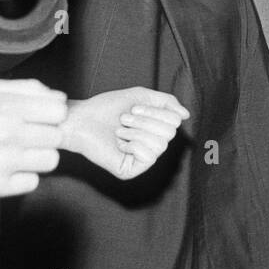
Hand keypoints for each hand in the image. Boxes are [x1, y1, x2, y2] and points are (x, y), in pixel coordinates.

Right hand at [0, 77, 66, 197]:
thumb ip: (29, 88)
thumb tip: (59, 98)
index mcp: (6, 107)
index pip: (58, 111)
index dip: (53, 113)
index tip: (43, 116)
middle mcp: (7, 134)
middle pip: (57, 136)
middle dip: (46, 134)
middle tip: (28, 134)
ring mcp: (3, 162)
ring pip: (50, 160)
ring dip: (38, 156)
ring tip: (19, 150)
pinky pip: (32, 181)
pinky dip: (23, 176)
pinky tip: (8, 166)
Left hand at [61, 86, 188, 180]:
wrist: (83, 119)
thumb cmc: (108, 107)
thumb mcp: (142, 97)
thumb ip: (166, 102)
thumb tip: (186, 115)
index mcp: (155, 128)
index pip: (175, 121)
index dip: (155, 112)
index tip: (133, 108)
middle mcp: (151, 145)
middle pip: (170, 133)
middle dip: (145, 121)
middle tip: (125, 119)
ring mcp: (141, 160)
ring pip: (160, 145)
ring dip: (136, 132)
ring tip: (120, 130)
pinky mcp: (130, 171)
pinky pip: (148, 156)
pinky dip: (132, 144)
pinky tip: (119, 144)